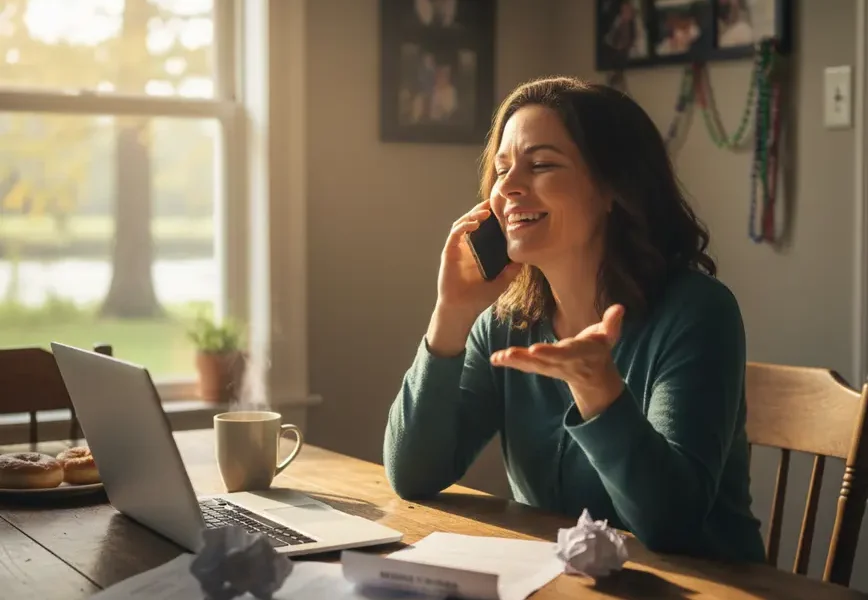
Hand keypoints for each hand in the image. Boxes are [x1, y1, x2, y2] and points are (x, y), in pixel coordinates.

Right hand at [436, 199, 521, 315]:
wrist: (463, 310)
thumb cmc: (479, 297)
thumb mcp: (502, 281)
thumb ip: (512, 270)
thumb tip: (525, 257)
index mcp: (477, 251)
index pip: (483, 228)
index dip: (491, 216)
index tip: (503, 207)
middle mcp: (466, 247)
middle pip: (472, 221)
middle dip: (482, 210)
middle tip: (494, 202)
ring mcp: (457, 249)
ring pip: (462, 224)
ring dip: (472, 215)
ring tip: (485, 211)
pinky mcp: (449, 253)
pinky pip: (455, 234)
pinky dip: (463, 226)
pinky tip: (474, 224)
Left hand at [490, 305, 625, 418]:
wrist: (592, 375)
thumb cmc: (598, 348)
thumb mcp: (609, 336)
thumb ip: (612, 323)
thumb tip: (619, 308)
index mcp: (578, 353)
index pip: (564, 353)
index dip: (551, 352)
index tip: (535, 349)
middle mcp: (562, 363)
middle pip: (543, 362)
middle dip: (526, 359)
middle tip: (510, 355)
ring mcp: (550, 367)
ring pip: (531, 365)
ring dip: (514, 361)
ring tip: (499, 357)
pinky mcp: (540, 367)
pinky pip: (524, 366)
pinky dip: (509, 362)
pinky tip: (494, 359)